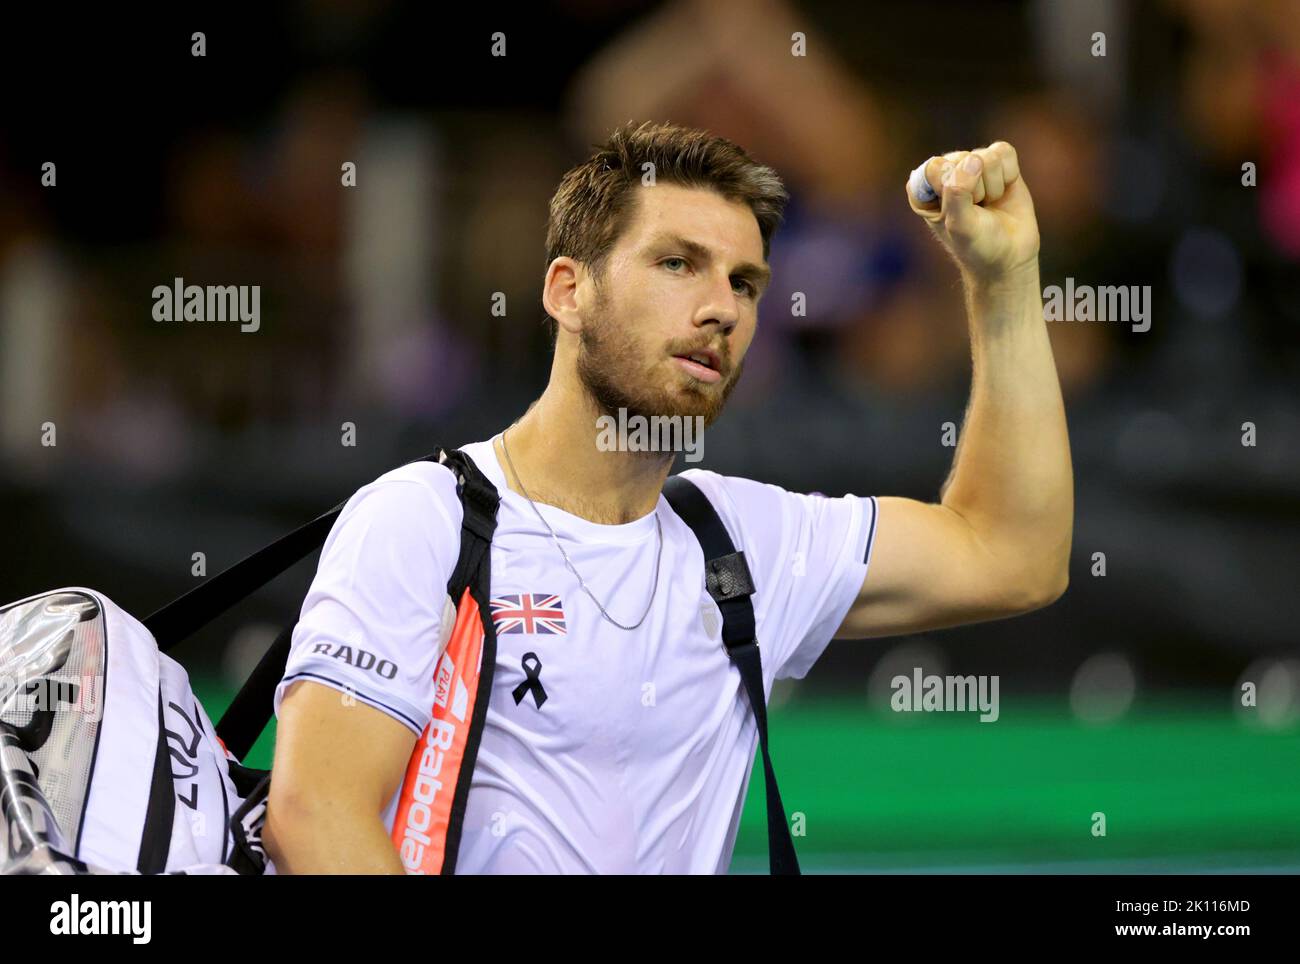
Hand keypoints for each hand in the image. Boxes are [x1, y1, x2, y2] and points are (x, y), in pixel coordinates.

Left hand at [906, 142, 1039, 283]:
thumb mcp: (960, 226)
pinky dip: (1009, 173)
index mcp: (924, 190)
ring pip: (986, 156)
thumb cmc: (977, 246)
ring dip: (993, 185)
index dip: (952, 187)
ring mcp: (972, 167)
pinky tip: (1003, 191)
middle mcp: (946, 174)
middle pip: (963, 158)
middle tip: (977, 211)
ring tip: (989, 204)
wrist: (1009, 257)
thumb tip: (973, 159)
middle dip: (976, 189)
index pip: (934, 168)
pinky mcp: (998, 164)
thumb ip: (958, 192)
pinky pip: (1004, 151)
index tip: (958, 212)